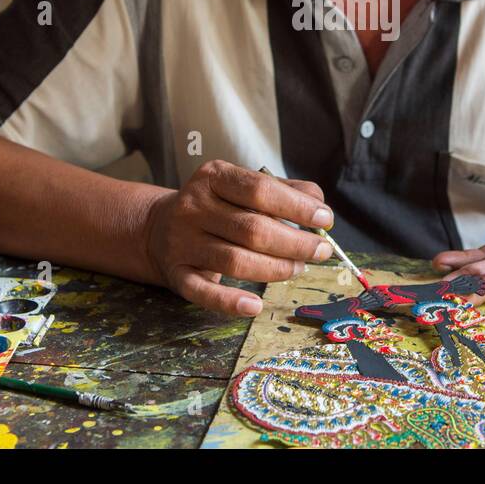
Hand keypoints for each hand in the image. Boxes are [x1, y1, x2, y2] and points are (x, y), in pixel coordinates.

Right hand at [144, 160, 334, 316]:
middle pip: (252, 229)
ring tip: (298, 269)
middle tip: (320, 252)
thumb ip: (284, 191)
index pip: (259, 190)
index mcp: (213, 177)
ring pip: (235, 261)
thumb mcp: (244, 187)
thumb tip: (320, 207)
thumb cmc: (217, 206)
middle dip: (294, 243)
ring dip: (275, 269)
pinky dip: (230, 302)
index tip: (325, 219)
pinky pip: (204, 293)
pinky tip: (255, 306)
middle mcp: (193, 207)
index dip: (296, 206)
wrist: (159, 227)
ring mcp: (182, 242)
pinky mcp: (176, 274)